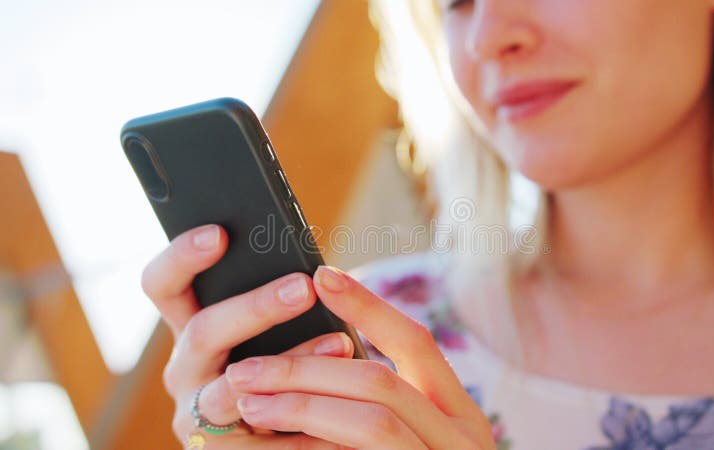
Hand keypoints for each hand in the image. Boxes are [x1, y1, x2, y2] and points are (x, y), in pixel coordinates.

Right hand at [142, 224, 357, 448]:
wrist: (274, 438)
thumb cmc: (279, 367)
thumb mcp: (269, 330)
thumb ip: (277, 299)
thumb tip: (320, 270)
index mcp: (191, 327)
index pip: (163, 286)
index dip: (182, 257)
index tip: (219, 234)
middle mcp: (184, 368)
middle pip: (202, 331)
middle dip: (254, 307)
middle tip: (302, 289)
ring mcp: (195, 413)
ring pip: (232, 386)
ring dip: (289, 362)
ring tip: (340, 344)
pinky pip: (260, 439)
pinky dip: (303, 426)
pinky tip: (342, 406)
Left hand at [225, 265, 495, 449]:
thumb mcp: (413, 439)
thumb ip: (381, 405)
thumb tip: (314, 358)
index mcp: (461, 417)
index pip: (418, 345)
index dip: (369, 307)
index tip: (324, 276)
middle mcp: (462, 441)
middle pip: (382, 381)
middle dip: (306, 369)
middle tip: (245, 368)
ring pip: (371, 420)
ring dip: (299, 403)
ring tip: (244, 400)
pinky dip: (301, 449)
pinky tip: (260, 439)